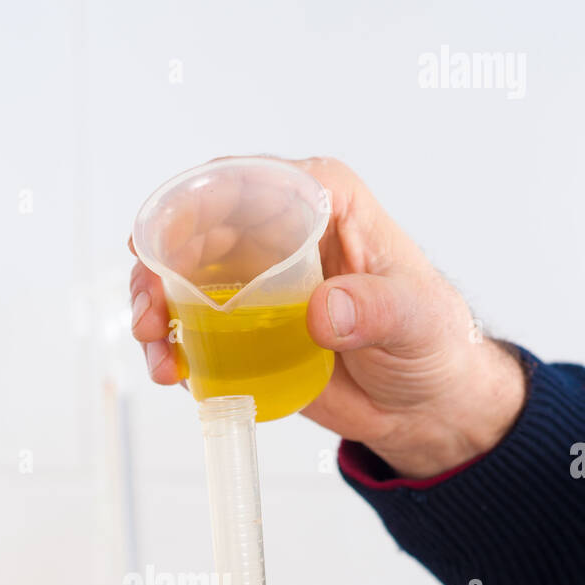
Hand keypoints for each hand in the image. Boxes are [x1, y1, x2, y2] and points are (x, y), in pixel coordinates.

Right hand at [129, 157, 526, 478]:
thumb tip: (324, 311)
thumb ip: (374, 309)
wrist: (425, 403)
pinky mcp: (244, 329)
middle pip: (198, 228)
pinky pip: (192, 327)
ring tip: (157, 350)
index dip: (195, 204)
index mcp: (324, 201)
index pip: (249, 181)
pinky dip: (171, 346)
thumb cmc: (432, 343)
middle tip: (152, 312)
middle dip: (160, 266)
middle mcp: (281, 232)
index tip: (166, 242)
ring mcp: (257, 282)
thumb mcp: (416, 320)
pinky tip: (174, 372)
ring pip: (183, 278)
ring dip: (155, 309)